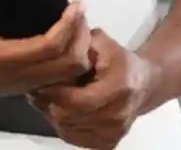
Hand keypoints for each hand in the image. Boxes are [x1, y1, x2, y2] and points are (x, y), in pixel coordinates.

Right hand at [0, 0, 92, 108]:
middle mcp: (24, 75)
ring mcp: (28, 83)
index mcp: (9, 59)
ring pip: (69, 73)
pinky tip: (65, 41)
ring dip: (79, 49)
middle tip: (78, 12)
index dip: (68, 26)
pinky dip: (71, 59)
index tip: (76, 5)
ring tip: (75, 24)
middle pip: (70, 63)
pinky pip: (61, 77)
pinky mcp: (27, 86)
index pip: (51, 46)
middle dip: (81, 36)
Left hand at [27, 29, 158, 149]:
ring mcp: (114, 133)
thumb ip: (78, 42)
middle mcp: (118, 115)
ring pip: (68, 130)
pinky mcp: (108, 143)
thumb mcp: (101, 42)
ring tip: (46, 98)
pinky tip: (59, 110)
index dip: (53, 93)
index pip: (76, 100)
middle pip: (70, 117)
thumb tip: (54, 43)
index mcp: (118, 88)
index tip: (39, 81)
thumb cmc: (117, 59)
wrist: (143, 84)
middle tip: (36, 91)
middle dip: (48, 104)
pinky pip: (74, 138)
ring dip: (52, 115)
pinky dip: (62, 125)